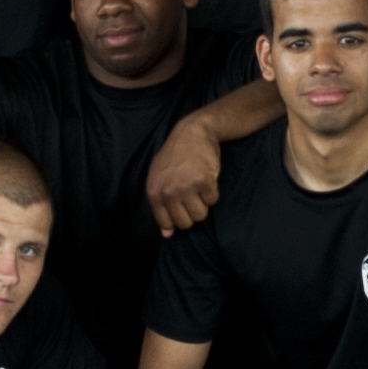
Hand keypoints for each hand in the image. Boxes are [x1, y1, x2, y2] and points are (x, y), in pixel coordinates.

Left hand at [144, 118, 221, 236]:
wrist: (192, 132)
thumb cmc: (174, 157)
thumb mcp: (159, 179)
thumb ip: (160, 206)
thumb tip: (166, 235)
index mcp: (154, 192)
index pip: (167, 223)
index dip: (178, 218)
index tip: (182, 207)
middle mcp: (168, 192)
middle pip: (186, 223)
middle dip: (192, 213)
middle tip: (193, 196)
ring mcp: (186, 187)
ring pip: (201, 215)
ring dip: (203, 204)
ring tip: (199, 187)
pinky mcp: (204, 181)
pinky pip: (213, 201)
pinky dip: (213, 192)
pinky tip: (207, 178)